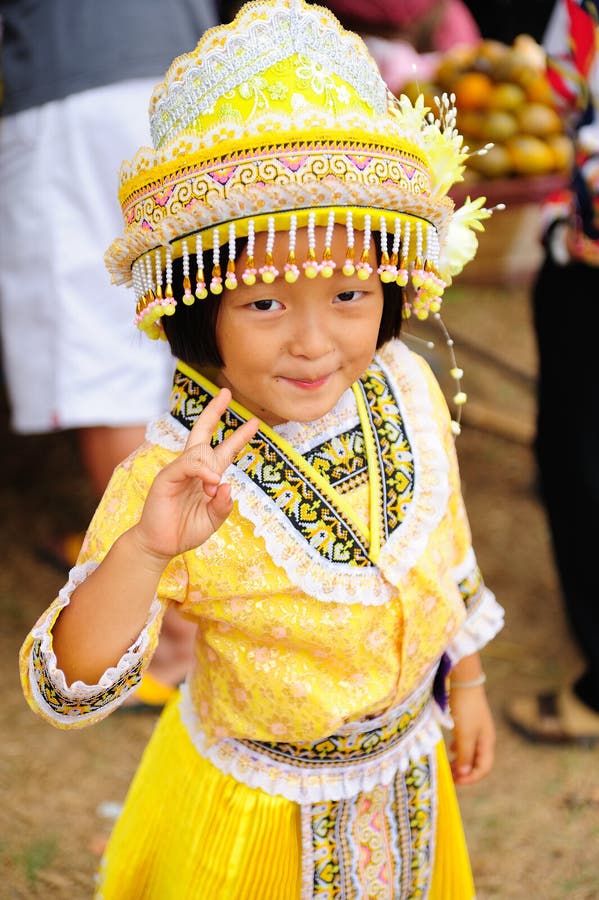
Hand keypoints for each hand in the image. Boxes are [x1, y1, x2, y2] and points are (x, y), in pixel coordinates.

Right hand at [133, 389, 258, 565]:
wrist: (160, 546)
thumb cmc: (185, 531)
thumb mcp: (213, 520)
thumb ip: (223, 505)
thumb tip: (226, 485)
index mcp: (206, 476)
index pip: (223, 450)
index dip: (238, 436)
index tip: (254, 423)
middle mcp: (192, 468)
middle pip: (202, 432)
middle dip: (213, 411)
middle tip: (226, 393)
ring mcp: (177, 471)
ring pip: (197, 452)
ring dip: (210, 467)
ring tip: (213, 489)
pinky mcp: (166, 478)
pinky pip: (186, 466)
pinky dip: (200, 471)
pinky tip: (210, 481)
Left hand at [449, 685, 495, 784]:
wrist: (465, 683)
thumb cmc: (466, 710)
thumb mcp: (464, 734)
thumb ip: (465, 754)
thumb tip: (465, 773)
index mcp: (487, 742)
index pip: (483, 768)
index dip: (471, 777)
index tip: (457, 781)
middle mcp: (485, 738)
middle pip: (478, 761)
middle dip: (465, 771)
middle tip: (451, 777)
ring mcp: (478, 729)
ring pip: (471, 752)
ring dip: (461, 761)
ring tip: (449, 766)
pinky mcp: (470, 721)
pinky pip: (466, 741)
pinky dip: (459, 748)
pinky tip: (451, 749)